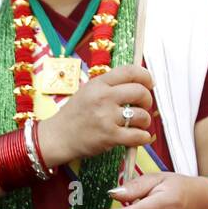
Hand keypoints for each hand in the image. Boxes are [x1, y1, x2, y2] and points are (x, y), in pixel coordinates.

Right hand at [39, 64, 155, 165]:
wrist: (57, 137)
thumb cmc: (74, 115)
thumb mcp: (88, 91)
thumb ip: (109, 86)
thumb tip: (137, 84)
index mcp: (99, 84)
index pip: (130, 71)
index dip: (146, 76)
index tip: (150, 84)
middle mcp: (103, 98)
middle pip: (140, 92)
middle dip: (148, 100)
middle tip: (144, 106)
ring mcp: (107, 118)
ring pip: (141, 115)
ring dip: (145, 121)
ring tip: (140, 124)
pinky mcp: (109, 137)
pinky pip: (137, 136)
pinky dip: (143, 137)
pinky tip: (140, 137)